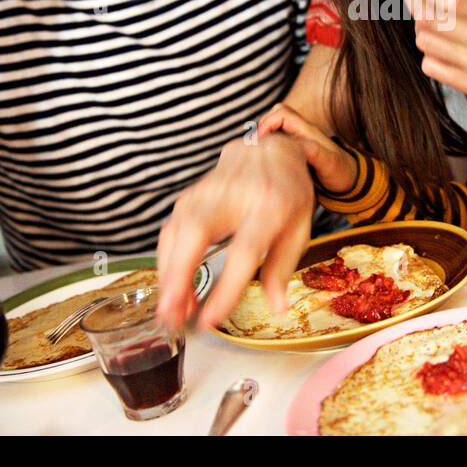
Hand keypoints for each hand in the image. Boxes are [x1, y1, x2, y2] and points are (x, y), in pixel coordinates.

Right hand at [156, 132, 315, 330]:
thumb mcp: (299, 228)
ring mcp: (209, 189)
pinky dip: (167, 259)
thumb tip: (276, 307)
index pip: (246, 248)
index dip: (227, 285)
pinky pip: (171, 227)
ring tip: (172, 312)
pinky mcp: (192, 193)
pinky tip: (173, 286)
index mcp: (271, 203)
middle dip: (178, 274)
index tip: (211, 318)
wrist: (273, 148)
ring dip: (169, 273)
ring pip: (177, 229)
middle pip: (198, 230)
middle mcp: (236, 193)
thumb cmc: (289, 192)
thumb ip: (282, 267)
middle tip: (171, 314)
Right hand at [258, 103, 357, 191]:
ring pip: (275, 126)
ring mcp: (299, 138)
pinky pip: (278, 139)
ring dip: (265, 135)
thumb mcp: (329, 164)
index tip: (260, 142)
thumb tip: (297, 145)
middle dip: (262, 127)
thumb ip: (315, 152)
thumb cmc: (340, 172)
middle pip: (275, 114)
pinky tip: (268, 161)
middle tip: (256, 148)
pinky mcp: (296, 148)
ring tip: (260, 154)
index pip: (282, 113)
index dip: (267, 123)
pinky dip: (269, 145)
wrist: (350, 181)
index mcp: (307, 131)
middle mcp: (302, 131)